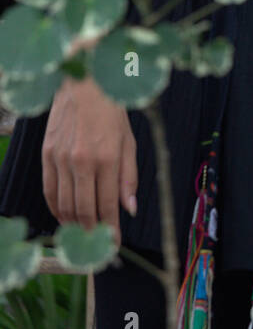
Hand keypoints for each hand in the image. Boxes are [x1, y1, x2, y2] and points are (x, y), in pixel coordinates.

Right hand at [42, 76, 137, 245]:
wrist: (84, 84)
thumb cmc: (111, 111)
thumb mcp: (129, 142)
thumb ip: (129, 178)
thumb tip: (129, 209)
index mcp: (107, 159)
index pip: (108, 205)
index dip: (111, 229)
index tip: (114, 243)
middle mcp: (82, 162)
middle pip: (84, 210)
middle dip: (92, 232)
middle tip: (97, 244)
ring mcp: (61, 159)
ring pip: (65, 205)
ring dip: (74, 224)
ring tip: (83, 233)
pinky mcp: (47, 155)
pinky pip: (50, 191)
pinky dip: (56, 208)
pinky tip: (64, 216)